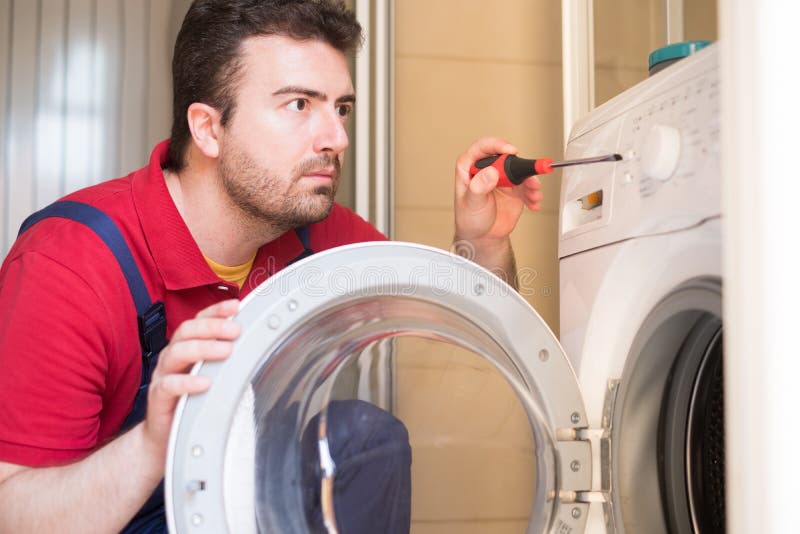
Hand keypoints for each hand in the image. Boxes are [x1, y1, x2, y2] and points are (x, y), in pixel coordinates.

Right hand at [142, 299, 240, 455]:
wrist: (165, 434)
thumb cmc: (192, 400)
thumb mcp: (211, 375)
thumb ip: (225, 359)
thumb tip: (254, 344)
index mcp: (185, 348)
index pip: (197, 321)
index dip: (215, 311)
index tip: (235, 306)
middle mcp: (172, 357)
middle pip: (186, 332)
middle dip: (212, 327)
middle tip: (235, 330)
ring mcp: (163, 375)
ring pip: (176, 353)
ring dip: (202, 349)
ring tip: (225, 351)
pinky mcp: (157, 397)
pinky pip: (168, 385)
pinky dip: (187, 382)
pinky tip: (205, 382)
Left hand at [453, 137, 543, 244]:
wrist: (482, 237)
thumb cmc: (469, 218)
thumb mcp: (471, 203)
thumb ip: (478, 187)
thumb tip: (490, 172)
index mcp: (470, 167)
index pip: (482, 148)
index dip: (496, 145)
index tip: (509, 150)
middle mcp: (488, 170)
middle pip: (506, 159)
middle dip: (520, 167)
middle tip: (528, 178)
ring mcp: (503, 179)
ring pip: (521, 172)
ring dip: (531, 182)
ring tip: (534, 194)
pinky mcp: (516, 191)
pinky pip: (528, 188)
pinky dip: (533, 195)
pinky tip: (533, 203)